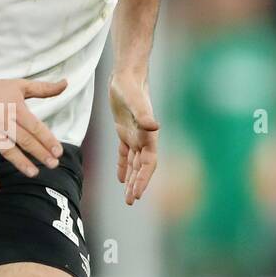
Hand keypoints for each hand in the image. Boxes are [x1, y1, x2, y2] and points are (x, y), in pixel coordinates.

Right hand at [0, 74, 66, 191]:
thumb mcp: (20, 86)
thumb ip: (44, 88)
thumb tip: (66, 83)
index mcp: (15, 107)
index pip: (35, 126)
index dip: (48, 140)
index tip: (59, 152)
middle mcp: (2, 120)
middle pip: (24, 139)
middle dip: (40, 152)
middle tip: (53, 164)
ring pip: (7, 150)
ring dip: (20, 162)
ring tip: (34, 172)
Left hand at [110, 70, 158, 205]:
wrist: (126, 75)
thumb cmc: (130, 86)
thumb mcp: (134, 100)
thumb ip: (143, 114)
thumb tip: (154, 127)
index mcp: (148, 135)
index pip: (148, 163)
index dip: (144, 179)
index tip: (137, 194)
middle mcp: (144, 138)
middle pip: (142, 167)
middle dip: (137, 184)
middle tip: (130, 201)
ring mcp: (135, 135)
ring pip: (134, 163)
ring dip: (131, 179)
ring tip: (127, 196)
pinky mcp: (124, 131)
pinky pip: (124, 153)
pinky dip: (123, 166)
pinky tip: (120, 179)